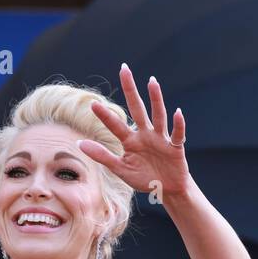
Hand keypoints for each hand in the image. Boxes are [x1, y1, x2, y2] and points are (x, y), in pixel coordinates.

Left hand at [80, 63, 189, 198]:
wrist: (166, 189)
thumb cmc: (143, 178)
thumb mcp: (120, 169)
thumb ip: (102, 156)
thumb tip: (79, 143)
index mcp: (130, 140)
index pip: (115, 125)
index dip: (105, 116)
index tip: (93, 103)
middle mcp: (144, 134)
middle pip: (137, 108)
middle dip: (130, 89)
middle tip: (124, 69)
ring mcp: (160, 139)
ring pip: (158, 115)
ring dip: (155, 99)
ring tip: (152, 82)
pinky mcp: (175, 147)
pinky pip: (177, 134)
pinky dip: (178, 124)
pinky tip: (177, 112)